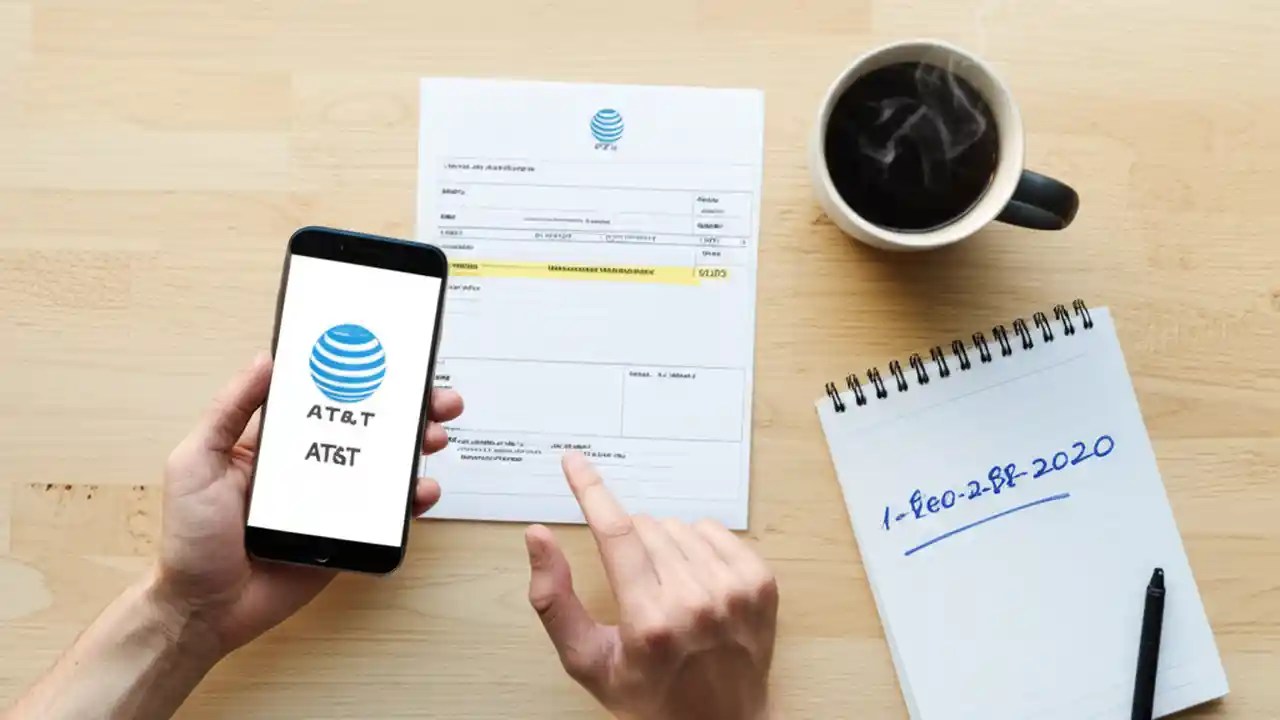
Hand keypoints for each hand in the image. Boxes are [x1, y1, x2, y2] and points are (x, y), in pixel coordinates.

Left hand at [155, 352, 463, 655]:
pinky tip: (423, 490)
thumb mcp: (197, 461)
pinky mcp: (345, 533)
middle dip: (406, 408)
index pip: (324, 398)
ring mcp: (330, 499)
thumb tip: (265, 360)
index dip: (359, 378)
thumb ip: (228, 411)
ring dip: (415, 447)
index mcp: (274, 442)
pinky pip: (386, 513)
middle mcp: (307, 465)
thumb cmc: (191, 537)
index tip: (388, 359)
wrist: (205, 609)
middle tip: (435, 397)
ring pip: (383, 465)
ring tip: (434, 436)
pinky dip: (411, 500)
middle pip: (366, 426)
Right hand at [525, 453, 777, 719]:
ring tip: (666, 591)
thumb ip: (552, 599)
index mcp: (650, 621)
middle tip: (633, 587)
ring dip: (663, 547)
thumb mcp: (586, 661)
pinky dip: (697, 546)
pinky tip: (693, 580)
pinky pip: (714, 530)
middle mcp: (697, 602)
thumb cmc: (649, 697)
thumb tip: (537, 535)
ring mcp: (735, 591)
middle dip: (628, 544)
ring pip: (678, 527)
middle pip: (645, 527)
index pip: (615, 533)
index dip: (589, 489)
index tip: (574, 461)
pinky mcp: (761, 583)